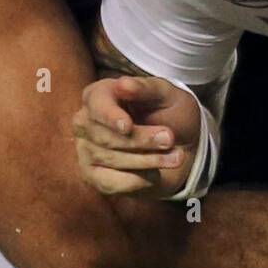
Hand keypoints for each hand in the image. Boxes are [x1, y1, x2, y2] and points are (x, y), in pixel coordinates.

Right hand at [73, 75, 200, 198]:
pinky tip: (156, 173)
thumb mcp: (166, 94)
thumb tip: (122, 85)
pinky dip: (138, 180)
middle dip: (141, 140)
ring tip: (176, 156)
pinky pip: (110, 183)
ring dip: (147, 160)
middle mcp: (85, 121)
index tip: (127, 126)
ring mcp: (85, 150)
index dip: (111, 116)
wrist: (182, 143)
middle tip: (169, 139)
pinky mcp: (93, 176)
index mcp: (99, 94)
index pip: (97, 104)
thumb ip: (145, 88)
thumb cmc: (169, 111)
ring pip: (111, 160)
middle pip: (105, 136)